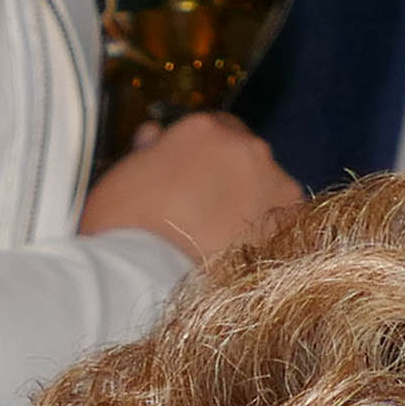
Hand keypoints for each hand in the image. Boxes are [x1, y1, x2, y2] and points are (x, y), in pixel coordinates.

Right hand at [81, 113, 304, 266]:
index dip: (207, 157)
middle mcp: (245, 146)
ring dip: (253, 207)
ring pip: (269, 189)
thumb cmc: (118, 227)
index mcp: (202, 128)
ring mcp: (271, 184)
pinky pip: (284, 224)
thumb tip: (155, 136)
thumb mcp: (124, 174)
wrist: (139, 277)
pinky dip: (267, 236)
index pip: (219, 130)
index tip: (197, 180)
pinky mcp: (286, 225)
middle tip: (207, 214)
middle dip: (231, 180)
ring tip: (223, 243)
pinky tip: (242, 256)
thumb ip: (150, 152)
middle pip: (247, 157)